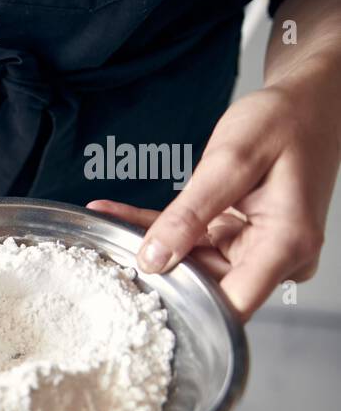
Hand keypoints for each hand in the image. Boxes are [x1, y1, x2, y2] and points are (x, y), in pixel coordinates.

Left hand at [88, 77, 339, 319]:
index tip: (139, 291)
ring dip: (151, 243)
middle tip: (105, 247)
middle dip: (157, 268)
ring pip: (194, 262)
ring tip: (102, 220)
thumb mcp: (231, 161)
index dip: (186, 307)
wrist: (308, 103)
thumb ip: (190, 213)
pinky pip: (194, 242)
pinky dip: (161, 229)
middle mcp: (278, 255)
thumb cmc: (285, 121)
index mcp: (286, 244)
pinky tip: (118, 214)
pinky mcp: (243, 238)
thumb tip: (154, 259)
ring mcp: (260, 249)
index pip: (233, 305)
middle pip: (208, 285)